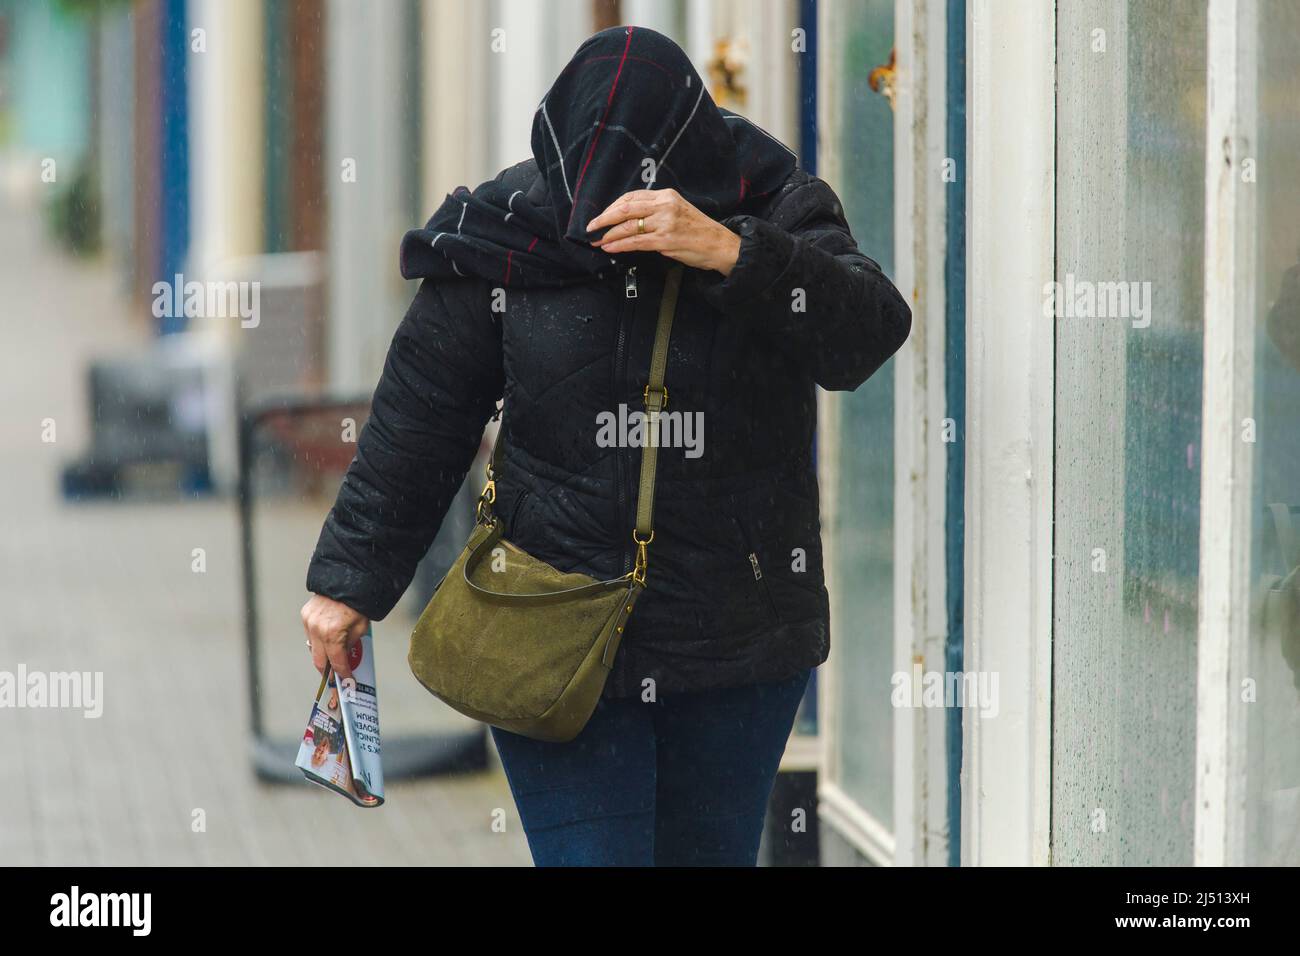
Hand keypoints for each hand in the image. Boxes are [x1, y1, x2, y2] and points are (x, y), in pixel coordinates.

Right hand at [300, 594, 368, 679]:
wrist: (347, 580)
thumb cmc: (357, 603)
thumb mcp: (360, 628)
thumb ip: (350, 645)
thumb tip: (344, 657)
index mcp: (333, 633)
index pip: (336, 662)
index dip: (343, 674)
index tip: (347, 681)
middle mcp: (317, 629)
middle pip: (319, 661)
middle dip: (328, 672)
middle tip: (336, 679)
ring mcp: (309, 622)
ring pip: (313, 648)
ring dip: (323, 655)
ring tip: (333, 660)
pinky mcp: (305, 615)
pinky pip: (310, 634)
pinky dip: (318, 640)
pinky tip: (327, 642)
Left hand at [586, 189, 741, 275]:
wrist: (719, 244)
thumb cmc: (698, 231)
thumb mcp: (677, 211)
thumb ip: (656, 211)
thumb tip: (629, 219)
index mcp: (666, 196)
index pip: (632, 196)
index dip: (613, 206)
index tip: (603, 215)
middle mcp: (664, 205)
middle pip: (626, 208)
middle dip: (605, 218)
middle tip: (591, 226)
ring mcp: (665, 222)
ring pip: (628, 226)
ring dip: (609, 234)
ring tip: (598, 241)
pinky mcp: (665, 240)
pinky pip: (636, 242)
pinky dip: (620, 245)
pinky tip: (610, 247)